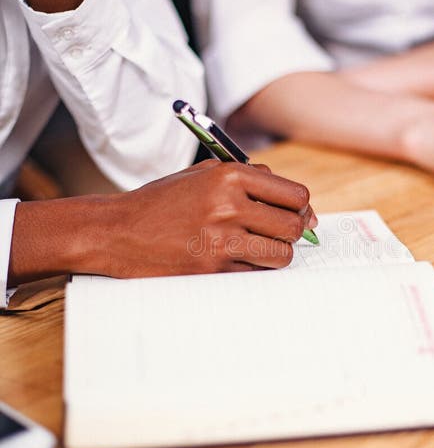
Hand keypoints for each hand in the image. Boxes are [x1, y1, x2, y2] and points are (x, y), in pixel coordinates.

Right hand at [96, 159, 316, 276]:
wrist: (118, 231)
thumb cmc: (163, 201)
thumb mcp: (204, 174)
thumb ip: (250, 178)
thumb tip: (299, 203)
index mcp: (230, 176)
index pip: (294, 194)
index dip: (301, 206)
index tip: (298, 212)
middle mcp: (229, 206)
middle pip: (293, 226)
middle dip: (293, 231)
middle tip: (281, 233)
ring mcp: (221, 240)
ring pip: (281, 254)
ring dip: (276, 253)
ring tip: (260, 247)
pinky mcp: (212, 269)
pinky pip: (255, 273)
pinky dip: (253, 268)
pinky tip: (235, 258)